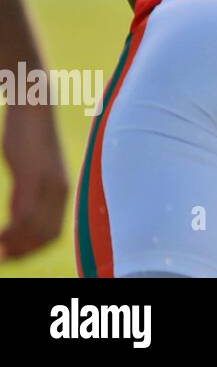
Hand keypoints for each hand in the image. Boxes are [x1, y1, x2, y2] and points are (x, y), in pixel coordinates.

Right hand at [1, 104, 67, 260]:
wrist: (35, 109)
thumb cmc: (31, 139)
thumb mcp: (33, 170)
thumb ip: (30, 191)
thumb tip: (21, 213)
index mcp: (60, 190)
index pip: (53, 233)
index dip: (33, 250)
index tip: (12, 255)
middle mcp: (58, 189)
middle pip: (47, 236)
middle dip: (24, 252)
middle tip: (3, 256)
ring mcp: (47, 182)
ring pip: (36, 228)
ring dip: (15, 244)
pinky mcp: (32, 174)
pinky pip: (25, 212)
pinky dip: (12, 231)